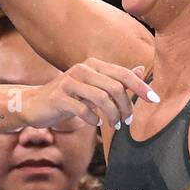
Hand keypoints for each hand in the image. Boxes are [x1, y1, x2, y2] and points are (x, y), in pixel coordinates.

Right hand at [22, 59, 156, 129]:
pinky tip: (96, 123)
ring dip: (112, 115)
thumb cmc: (68, 96)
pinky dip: (94, 119)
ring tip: (115, 125)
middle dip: (126, 107)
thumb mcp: (93, 86)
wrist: (34, 104)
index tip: (154, 100)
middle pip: (114, 87)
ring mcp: (68, 82)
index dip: (141, 87)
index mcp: (93, 64)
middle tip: (127, 121)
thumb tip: (141, 70)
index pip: (123, 74)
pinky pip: (83, 110)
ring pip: (101, 99)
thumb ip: (116, 79)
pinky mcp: (58, 97)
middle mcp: (81, 69)